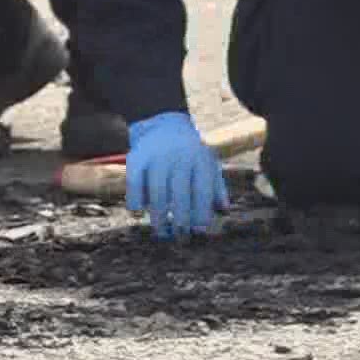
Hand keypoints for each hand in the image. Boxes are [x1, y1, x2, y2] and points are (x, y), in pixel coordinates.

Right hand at [125, 111, 228, 240]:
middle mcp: (179, 158)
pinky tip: (139, 212)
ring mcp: (156, 158)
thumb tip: (224, 210)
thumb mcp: (206, 162)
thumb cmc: (188, 151)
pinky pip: (135, 186)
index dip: (201, 213)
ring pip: (157, 194)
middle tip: (180, 236)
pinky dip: (136, 201)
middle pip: (180, 195)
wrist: (161, 122)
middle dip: (181, 220)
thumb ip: (216, 186)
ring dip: (159, 218)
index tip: (199, 230)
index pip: (203, 191)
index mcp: (200, 159)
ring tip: (162, 232)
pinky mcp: (136, 159)